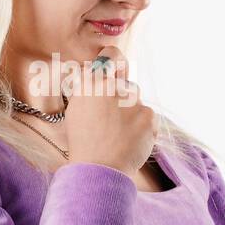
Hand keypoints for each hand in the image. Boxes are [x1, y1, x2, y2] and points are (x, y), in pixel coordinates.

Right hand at [61, 44, 156, 177]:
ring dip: (132, 112)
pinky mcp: (149, 115)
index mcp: (92, 83)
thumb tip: (95, 71)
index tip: (114, 67)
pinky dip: (142, 127)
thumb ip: (87, 87)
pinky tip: (130, 140)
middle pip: (126, 83)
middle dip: (123, 97)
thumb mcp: (76, 109)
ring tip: (120, 134)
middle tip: (113, 120)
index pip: (111, 55)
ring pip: (137, 101)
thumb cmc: (84, 142)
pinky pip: (148, 116)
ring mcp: (133, 100)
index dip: (113, 60)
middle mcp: (113, 86)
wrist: (99, 169)